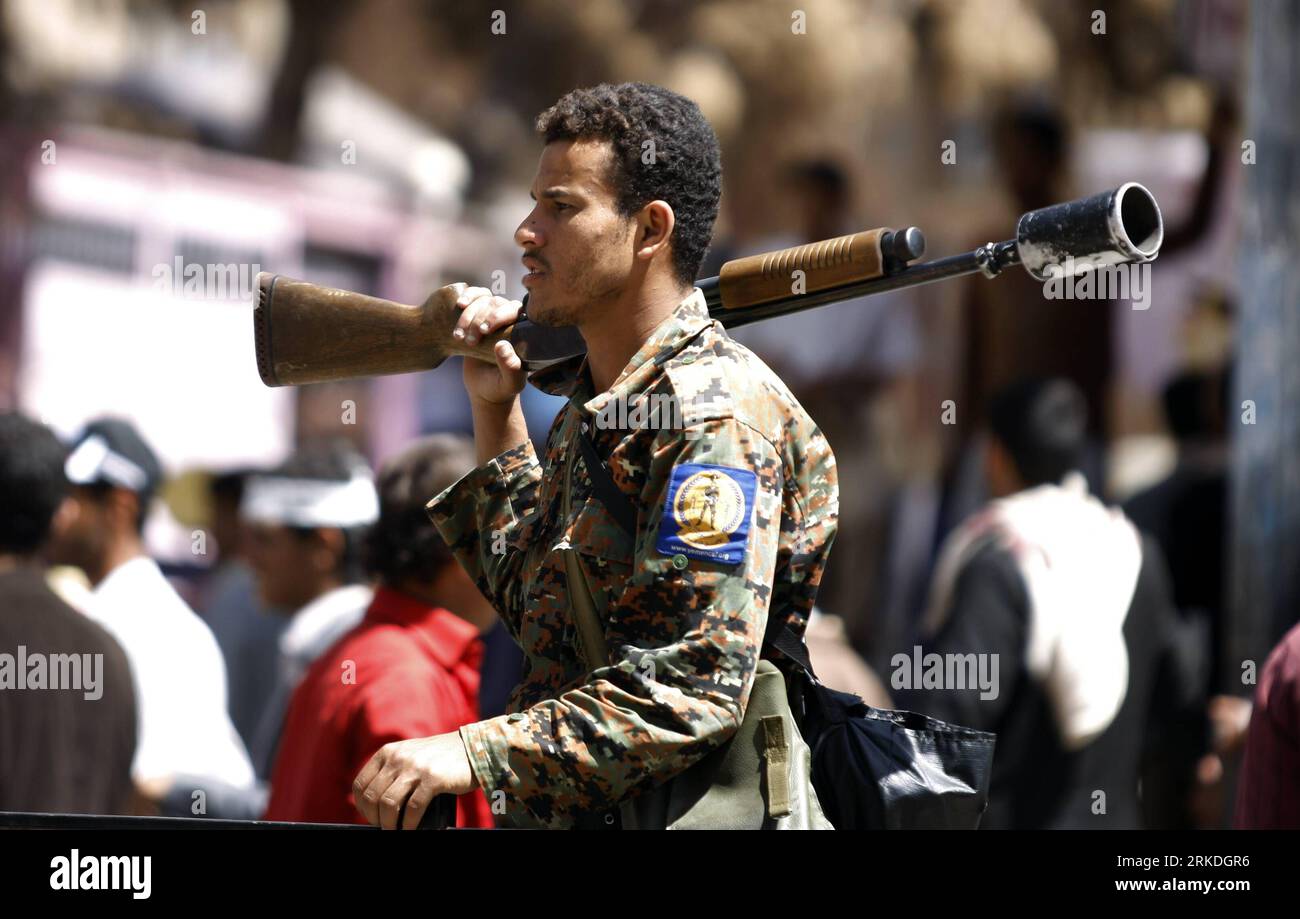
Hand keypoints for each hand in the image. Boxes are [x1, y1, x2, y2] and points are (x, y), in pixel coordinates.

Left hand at [352, 732, 477, 829]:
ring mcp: (416, 767)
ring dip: (390, 824)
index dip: (362, 807)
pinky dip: (409, 824)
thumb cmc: (439, 758)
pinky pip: (413, 808)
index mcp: (388, 752)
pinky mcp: (433, 778)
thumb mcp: (409, 756)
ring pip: (389, 804)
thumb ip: (391, 772)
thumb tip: (374, 806)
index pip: (360, 785)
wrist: (473, 748)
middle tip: (386, 827)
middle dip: (376, 819)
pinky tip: (410, 829)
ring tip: (396, 830)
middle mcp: (398, 758)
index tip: (372, 818)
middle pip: (373, 797)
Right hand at [454, 286, 526, 405]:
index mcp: (524, 332)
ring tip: (459, 337)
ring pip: (482, 300)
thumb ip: (510, 368)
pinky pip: (474, 297)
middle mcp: (510, 320)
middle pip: (496, 303)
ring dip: (468, 315)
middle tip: (471, 340)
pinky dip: (466, 298)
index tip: (484, 331)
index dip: (499, 315)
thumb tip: (502, 345)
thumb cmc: (501, 387)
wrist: (484, 389)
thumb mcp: (508, 383)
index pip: (516, 311)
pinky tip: (458, 305)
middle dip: (479, 319)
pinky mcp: (478, 315)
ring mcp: (493, 315)